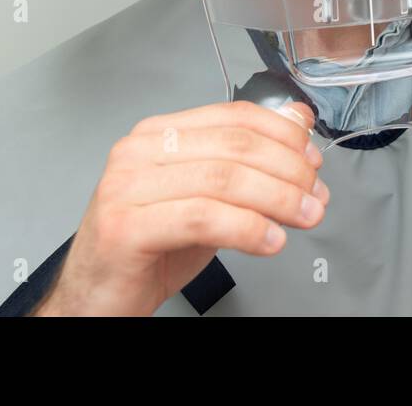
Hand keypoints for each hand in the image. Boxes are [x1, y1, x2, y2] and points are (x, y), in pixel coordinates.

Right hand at [34, 101, 326, 315]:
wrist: (97, 296)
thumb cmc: (150, 246)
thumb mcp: (209, 196)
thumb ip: (248, 161)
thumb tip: (298, 122)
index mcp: (159, 134)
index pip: (235, 116)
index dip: (284, 136)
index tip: (313, 160)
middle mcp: (139, 152)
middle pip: (235, 146)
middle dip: (288, 170)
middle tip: (315, 195)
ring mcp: (126, 187)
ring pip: (224, 180)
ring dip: (277, 199)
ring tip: (303, 217)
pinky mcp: (125, 226)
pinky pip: (202, 218)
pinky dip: (247, 228)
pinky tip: (270, 240)